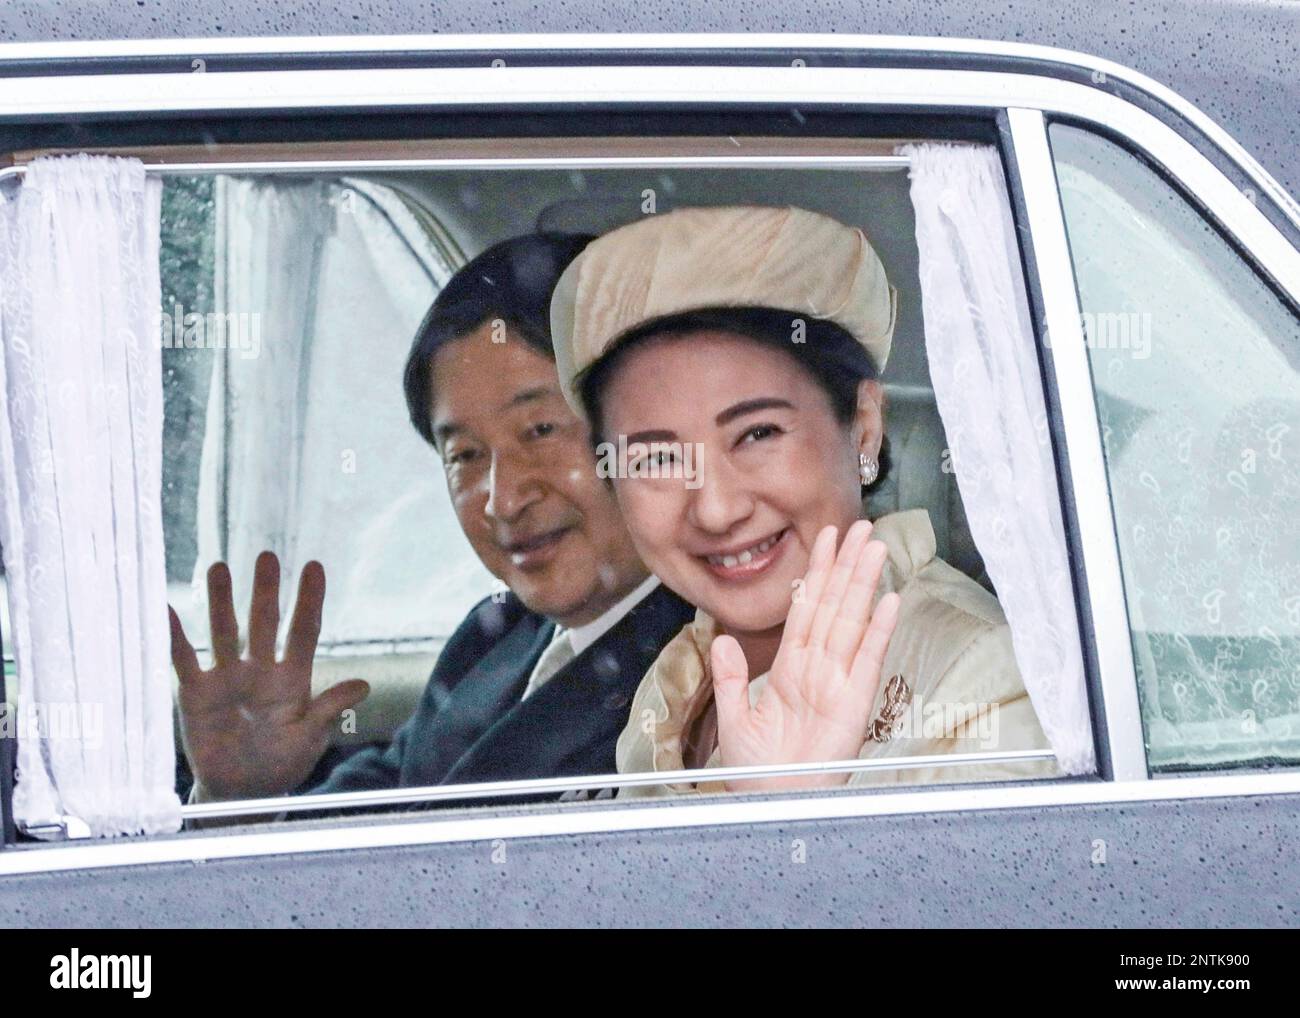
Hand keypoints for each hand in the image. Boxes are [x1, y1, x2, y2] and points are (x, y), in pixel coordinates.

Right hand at [169, 551, 369, 801]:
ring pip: (224, 632)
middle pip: (263, 622)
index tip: (314, 566)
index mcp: (292, 679)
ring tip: (218, 568)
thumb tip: (364, 685)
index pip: (304, 631)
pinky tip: (167, 609)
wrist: (242, 794)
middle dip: (265, 591)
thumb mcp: (311, 738)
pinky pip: (184, 660)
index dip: (309, 600)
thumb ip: (329, 709)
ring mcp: (227, 678)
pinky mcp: (197, 693)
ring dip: (221, 601)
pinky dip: (175, 636)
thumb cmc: (281, 765)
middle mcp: (260, 670)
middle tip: (267, 556)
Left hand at [711, 520, 900, 792]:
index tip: (825, 539)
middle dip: (845, 565)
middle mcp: (817, 669)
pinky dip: (878, 630)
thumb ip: (733, 678)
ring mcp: (838, 683)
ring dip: (863, 583)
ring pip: (851, 622)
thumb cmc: (757, 772)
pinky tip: (888, 601)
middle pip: (833, 605)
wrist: (772, 804)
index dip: (816, 572)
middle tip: (860, 526)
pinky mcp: (853, 703)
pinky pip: (866, 660)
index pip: (805, 609)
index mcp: (790, 669)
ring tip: (875, 547)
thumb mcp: (736, 719)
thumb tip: (721, 638)